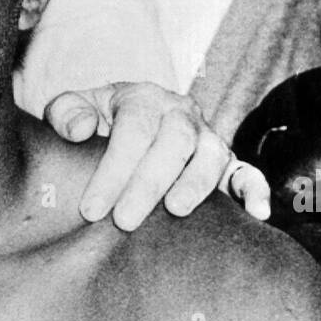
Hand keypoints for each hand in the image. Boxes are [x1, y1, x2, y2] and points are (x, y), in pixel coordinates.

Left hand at [44, 81, 271, 229]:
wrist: (121, 123)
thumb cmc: (94, 124)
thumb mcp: (71, 109)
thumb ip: (65, 113)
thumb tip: (80, 130)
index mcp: (142, 99)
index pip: (133, 130)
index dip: (113, 170)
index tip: (91, 209)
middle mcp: (180, 115)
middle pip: (174, 142)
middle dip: (149, 184)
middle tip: (125, 221)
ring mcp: (206, 139)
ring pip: (212, 154)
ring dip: (197, 184)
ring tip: (176, 211)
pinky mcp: (225, 165)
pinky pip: (246, 172)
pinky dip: (255, 189)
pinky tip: (255, 213)